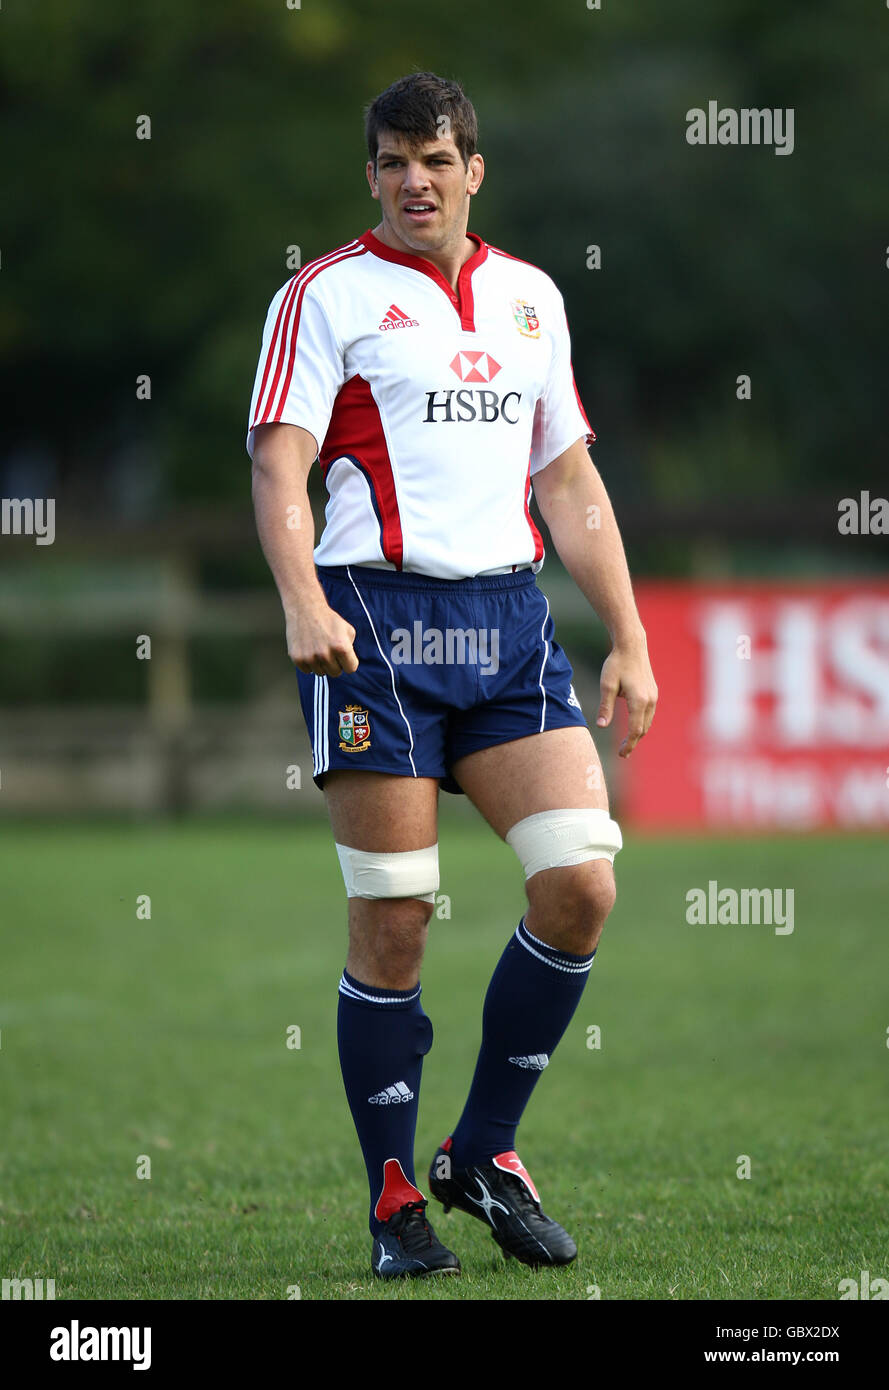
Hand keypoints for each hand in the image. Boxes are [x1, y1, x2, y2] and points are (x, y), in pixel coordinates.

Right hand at [285, 602, 358, 676]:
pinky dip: (309, 663)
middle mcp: (325, 654)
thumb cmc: (329, 620)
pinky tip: (309, 650)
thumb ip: (351, 648)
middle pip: (336, 673)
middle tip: (330, 651)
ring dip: (322, 664)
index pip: (351, 668)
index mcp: (341, 647)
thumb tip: (348, 663)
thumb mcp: (348, 630)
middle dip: (336, 664)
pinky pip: (307, 671)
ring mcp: (310, 657)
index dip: (349, 662)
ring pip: (321, 673)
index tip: (344, 656)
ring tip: (319, 649)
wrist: (305, 609)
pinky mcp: (297, 658)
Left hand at [596, 634, 657, 756]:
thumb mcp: (607, 685)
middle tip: (622, 754)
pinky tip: (633, 726)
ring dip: (638, 734)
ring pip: (647, 722)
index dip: (628, 744)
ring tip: (627, 743)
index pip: (635, 730)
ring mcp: (653, 696)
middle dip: (633, 742)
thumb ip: (605, 706)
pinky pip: (649, 714)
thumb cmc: (616, 664)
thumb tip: (600, 725)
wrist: (632, 646)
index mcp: (639, 701)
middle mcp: (650, 700)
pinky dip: (641, 723)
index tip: (621, 754)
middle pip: (643, 729)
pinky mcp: (653, 692)